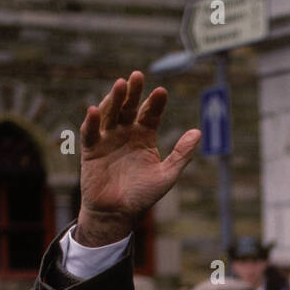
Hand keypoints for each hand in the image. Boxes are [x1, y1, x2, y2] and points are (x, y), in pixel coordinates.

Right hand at [77, 71, 200, 241]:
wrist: (117, 213)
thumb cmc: (142, 196)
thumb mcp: (167, 175)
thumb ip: (182, 154)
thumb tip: (198, 132)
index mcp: (144, 137)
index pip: (150, 114)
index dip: (155, 103)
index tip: (161, 92)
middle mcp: (126, 133)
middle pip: (129, 107)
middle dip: (133, 92)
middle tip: (137, 76)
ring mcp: (107, 139)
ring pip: (110, 114)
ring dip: (114, 99)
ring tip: (120, 84)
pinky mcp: (91, 149)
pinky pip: (90, 133)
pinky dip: (92, 121)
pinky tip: (95, 110)